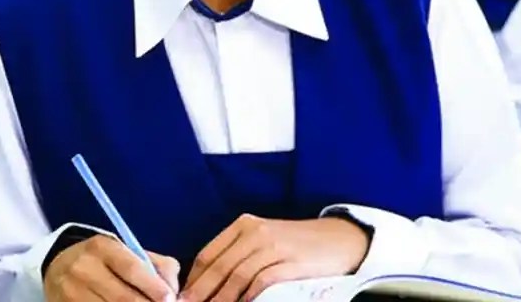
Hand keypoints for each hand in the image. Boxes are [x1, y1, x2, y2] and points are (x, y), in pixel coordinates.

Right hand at [44, 234, 179, 301]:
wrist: (58, 268)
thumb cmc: (104, 261)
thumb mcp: (126, 252)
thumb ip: (156, 266)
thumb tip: (175, 291)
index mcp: (102, 247)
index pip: (131, 268)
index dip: (153, 287)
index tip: (170, 299)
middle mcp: (84, 268)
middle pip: (122, 297)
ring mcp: (72, 292)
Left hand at [182, 215, 369, 301]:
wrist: (338, 240)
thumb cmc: (297, 246)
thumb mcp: (263, 242)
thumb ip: (237, 256)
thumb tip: (208, 284)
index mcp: (243, 226)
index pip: (207, 254)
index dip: (192, 280)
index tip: (182, 297)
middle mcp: (254, 232)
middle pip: (217, 267)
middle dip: (200, 292)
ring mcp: (272, 246)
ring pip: (236, 276)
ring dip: (220, 299)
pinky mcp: (289, 262)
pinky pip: (261, 282)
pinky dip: (247, 298)